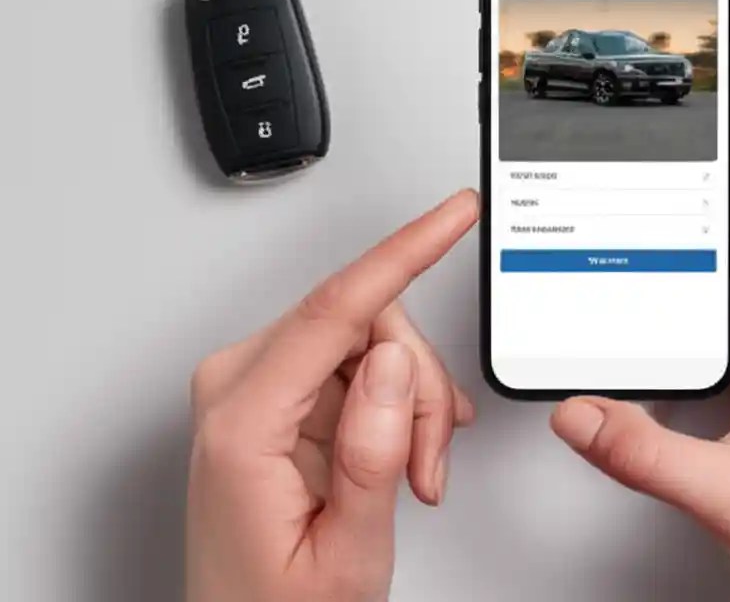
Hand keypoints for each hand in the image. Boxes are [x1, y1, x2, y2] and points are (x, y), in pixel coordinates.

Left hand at [186, 191, 478, 601]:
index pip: (336, 308)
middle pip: (366, 325)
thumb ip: (373, 453)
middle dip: (421, 387)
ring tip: (417, 472)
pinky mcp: (278, 392)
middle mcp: (239, 385)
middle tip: (433, 459)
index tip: (452, 214)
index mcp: (242, 421)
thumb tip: (396, 360)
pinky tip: (403, 454)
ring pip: (373, 343)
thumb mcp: (347, 551)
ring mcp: (256, 385)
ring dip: (414, 404)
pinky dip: (398, 407)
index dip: (405, 251)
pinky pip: (361, 365)